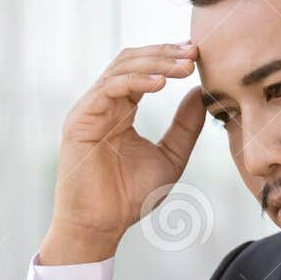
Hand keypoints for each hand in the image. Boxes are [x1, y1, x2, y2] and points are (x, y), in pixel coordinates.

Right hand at [40, 42, 208, 263]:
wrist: (101, 227)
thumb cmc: (129, 198)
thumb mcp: (170, 157)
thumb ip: (185, 126)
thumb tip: (201, 93)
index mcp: (121, 111)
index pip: (144, 71)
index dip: (169, 58)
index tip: (198, 54)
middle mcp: (102, 105)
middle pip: (131, 61)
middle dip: (164, 53)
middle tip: (194, 52)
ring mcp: (88, 110)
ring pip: (120, 69)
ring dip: (154, 63)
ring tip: (184, 66)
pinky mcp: (79, 121)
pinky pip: (108, 89)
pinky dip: (135, 81)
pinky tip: (161, 84)